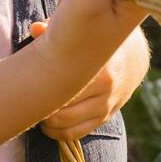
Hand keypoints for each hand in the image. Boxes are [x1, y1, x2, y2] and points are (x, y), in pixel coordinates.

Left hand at [28, 23, 148, 139]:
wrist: (133, 55)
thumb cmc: (97, 40)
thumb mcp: (81, 31)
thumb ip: (55, 28)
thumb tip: (34, 29)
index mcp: (99, 67)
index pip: (62, 89)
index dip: (40, 93)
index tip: (27, 88)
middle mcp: (106, 89)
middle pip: (62, 113)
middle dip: (42, 112)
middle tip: (29, 102)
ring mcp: (107, 106)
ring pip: (69, 127)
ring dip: (48, 126)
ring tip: (37, 114)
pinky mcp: (106, 117)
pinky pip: (79, 133)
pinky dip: (60, 133)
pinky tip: (49, 125)